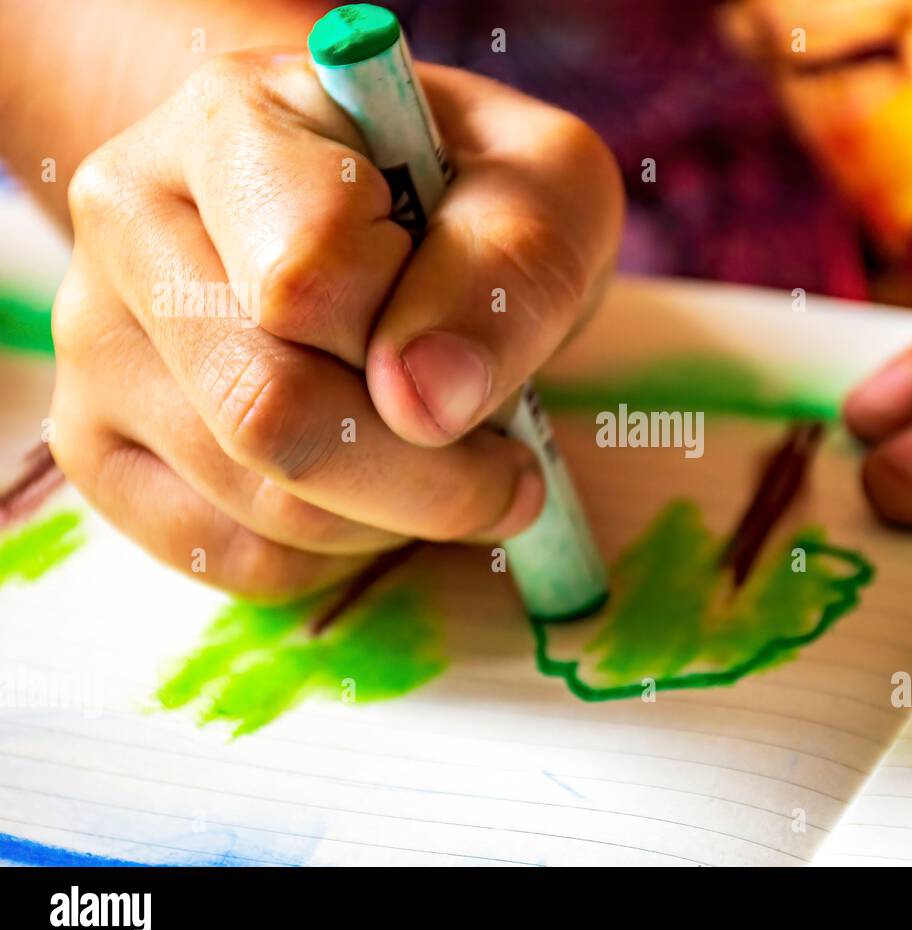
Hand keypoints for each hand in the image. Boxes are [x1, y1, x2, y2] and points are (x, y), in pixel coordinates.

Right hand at [50, 48, 622, 598]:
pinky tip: (381, 498)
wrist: (398, 222)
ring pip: (257, 502)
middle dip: (428, 473)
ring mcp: (98, 344)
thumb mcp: (547, 190)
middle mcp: (131, 223)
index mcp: (232, 123)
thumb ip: (506, 269)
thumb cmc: (473, 199)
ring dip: (397, 517)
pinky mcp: (102, 449)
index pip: (304, 279)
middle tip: (506, 468)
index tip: (483, 343)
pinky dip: (343, 555)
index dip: (422, 341)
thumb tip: (423, 400)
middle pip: (266, 410)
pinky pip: (237, 558)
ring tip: (447, 465)